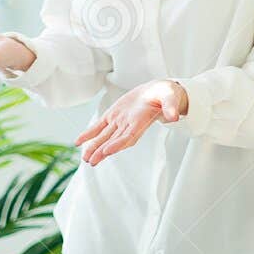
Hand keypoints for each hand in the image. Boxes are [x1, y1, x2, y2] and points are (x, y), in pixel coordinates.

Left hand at [74, 80, 188, 165]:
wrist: (157, 93)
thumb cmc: (166, 96)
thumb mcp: (170, 98)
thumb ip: (171, 107)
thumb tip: (174, 116)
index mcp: (141, 123)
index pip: (128, 136)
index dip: (118, 144)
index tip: (107, 151)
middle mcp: (129, 126)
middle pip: (114, 141)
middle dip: (102, 151)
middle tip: (91, 161)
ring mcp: (119, 122)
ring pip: (104, 137)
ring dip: (94, 147)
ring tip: (85, 158)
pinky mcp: (113, 116)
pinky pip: (98, 127)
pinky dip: (88, 134)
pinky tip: (78, 142)